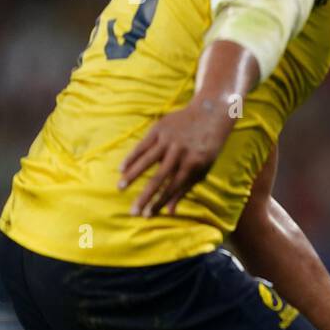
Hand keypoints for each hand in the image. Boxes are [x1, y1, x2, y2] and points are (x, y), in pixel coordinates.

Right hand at [118, 98, 235, 216]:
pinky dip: (131, 157)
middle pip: (159, 178)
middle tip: (132, 211)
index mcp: (193, 164)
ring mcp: (169, 140)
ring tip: (120, 187)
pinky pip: (142, 145)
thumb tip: (170, 212)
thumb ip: (185, 189)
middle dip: (145, 196)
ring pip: (147, 160)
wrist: (210, 114)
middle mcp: (180, 153)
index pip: (173, 188)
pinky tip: (122, 168)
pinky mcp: (159, 129)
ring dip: (132, 175)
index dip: (159, 202)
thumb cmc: (206, 147)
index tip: (146, 215)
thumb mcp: (202, 168)